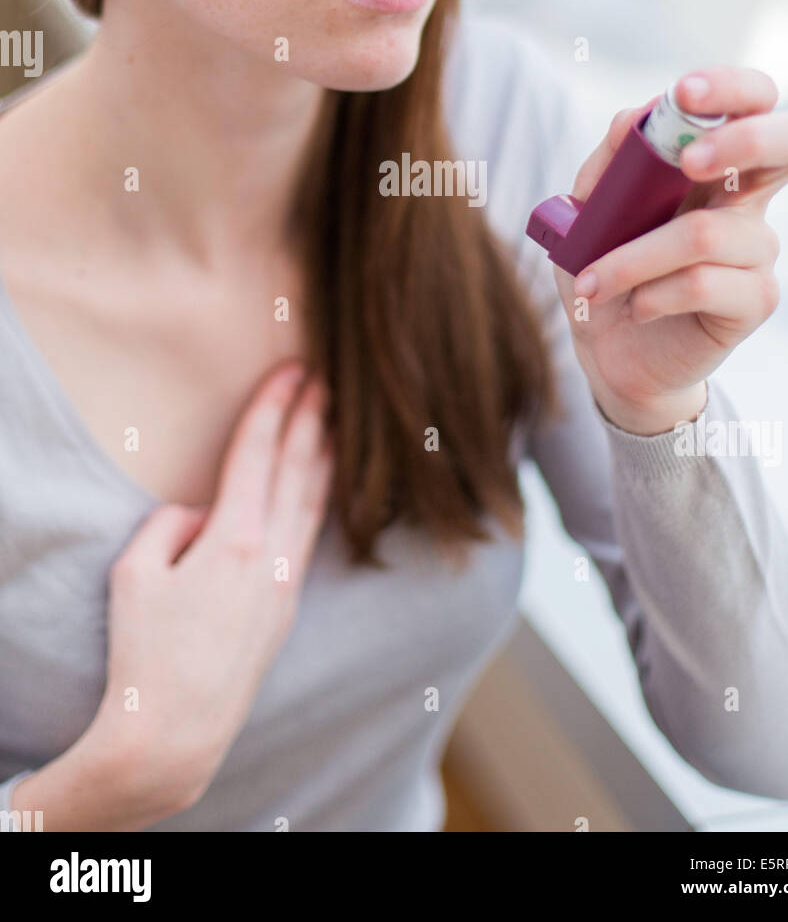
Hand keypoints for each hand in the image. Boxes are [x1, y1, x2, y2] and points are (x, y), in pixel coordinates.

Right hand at [91, 361, 333, 812]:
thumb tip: (202, 516)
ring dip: (327, 458)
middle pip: (300, 471)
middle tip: (328, 379)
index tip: (291, 370)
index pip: (258, 455)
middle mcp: (272, 559)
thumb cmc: (144, 653)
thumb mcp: (134, 573)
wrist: (175, 734)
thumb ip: (169, 525)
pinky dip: (321, 503)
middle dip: (314, 420)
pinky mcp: (287, 612)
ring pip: (315, 506)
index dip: (273, 407)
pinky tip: (323, 492)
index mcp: (234, 541)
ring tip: (338, 423)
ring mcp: (286, 587)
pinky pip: (309, 539)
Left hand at [553, 67, 787, 433]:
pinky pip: (704, 282)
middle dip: (746, 138)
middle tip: (689, 162)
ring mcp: (759, 250)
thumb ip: (609, 164)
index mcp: (716, 161)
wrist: (608, 352)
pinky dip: (652, 292)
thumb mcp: (585, 211)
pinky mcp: (756, 299)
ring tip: (593, 283)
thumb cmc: (603, 268)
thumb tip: (636, 118)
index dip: (734, 88)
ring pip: (705, 232)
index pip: (757, 101)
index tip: (683, 95)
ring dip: (632, 258)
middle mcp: (749, 199)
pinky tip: (634, 307)